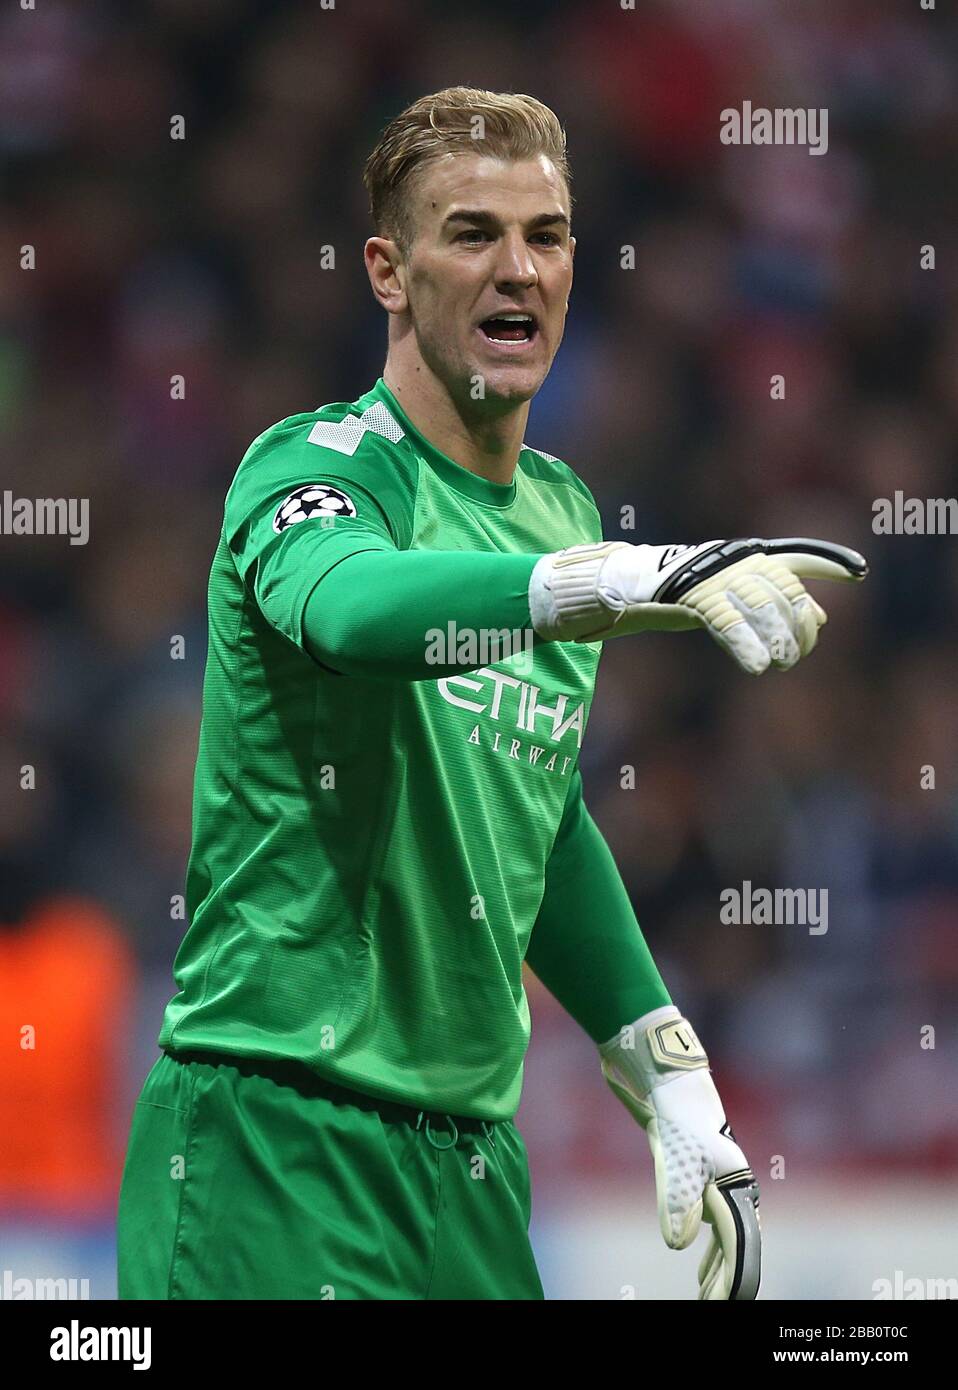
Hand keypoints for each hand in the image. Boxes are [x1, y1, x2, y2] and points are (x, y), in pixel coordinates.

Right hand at [529, 536, 866, 673]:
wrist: (607, 587)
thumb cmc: (663, 596)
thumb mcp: (721, 599)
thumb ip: (765, 603)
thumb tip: (815, 620)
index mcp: (739, 560)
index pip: (792, 558)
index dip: (826, 562)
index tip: (857, 572)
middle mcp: (729, 562)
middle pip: (782, 588)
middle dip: (798, 623)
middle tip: (796, 654)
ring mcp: (708, 576)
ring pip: (758, 603)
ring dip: (776, 637)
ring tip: (777, 664)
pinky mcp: (687, 594)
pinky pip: (724, 620)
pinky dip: (745, 644)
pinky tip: (757, 668)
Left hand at [599, 1008, 760, 1298]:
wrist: (671, 1080)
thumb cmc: (676, 1118)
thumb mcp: (674, 1160)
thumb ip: (678, 1202)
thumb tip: (678, 1246)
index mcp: (735, 1189)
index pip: (741, 1250)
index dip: (733, 1283)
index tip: (721, 1307)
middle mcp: (735, 1191)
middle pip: (740, 1249)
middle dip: (730, 1283)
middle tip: (713, 1309)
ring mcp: (722, 1185)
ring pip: (729, 1238)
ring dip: (720, 1270)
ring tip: (708, 1296)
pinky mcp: (703, 1178)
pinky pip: (716, 1223)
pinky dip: (710, 1249)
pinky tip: (696, 1259)